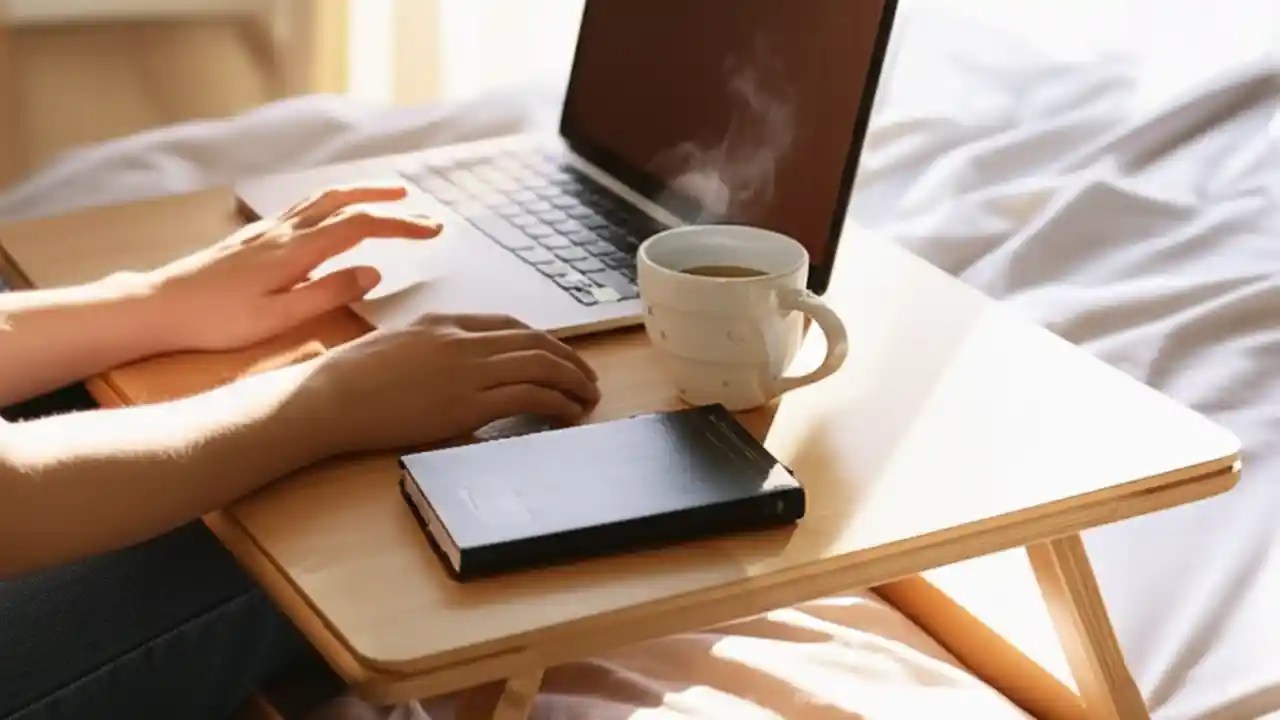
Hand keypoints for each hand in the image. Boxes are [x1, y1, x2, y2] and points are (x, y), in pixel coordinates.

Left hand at [143, 184, 440, 352]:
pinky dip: (331, 202)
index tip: (432, 231)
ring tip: (386, 196)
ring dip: (358, 193)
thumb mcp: (276, 317)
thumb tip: (372, 271)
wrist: (157, 306)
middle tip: (419, 205)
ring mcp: (266, 231)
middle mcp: (283, 231)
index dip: (401, 224)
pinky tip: (331, 213)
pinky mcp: (253, 238)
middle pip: (343, 200)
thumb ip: (327, 293)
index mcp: (296, 250)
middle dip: (385, 198)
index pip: (360, 226)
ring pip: (321, 199)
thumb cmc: (214, 320)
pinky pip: (303, 208)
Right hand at [310, 313, 600, 452]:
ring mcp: (467, 369)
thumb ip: (430, 353)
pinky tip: (569, 412)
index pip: (509, 324)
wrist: (328, 397)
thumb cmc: (348, 380)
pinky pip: (529, 395)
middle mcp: (462, 339)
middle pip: (535, 341)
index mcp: (443, 322)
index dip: (541, 340)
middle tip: (588, 378)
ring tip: (588, 396)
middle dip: (570, 359)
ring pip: (541, 364)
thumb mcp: (395, 349)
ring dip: (573, 381)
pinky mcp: (467, 403)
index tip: (558, 354)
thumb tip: (451, 377)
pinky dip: (558, 402)